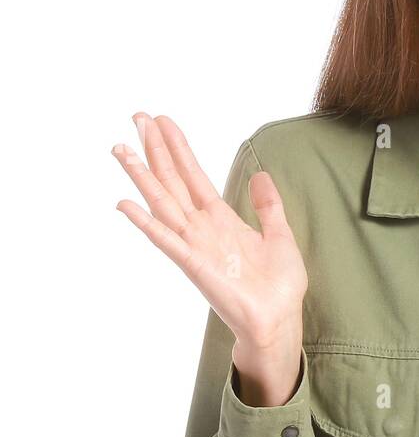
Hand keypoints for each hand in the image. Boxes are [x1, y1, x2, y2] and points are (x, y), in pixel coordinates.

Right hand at [113, 113, 307, 401]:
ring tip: (120, 148)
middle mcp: (202, 229)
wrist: (279, 320)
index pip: (193, 176)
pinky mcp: (194, 266)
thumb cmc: (278, 286)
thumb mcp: (280, 236)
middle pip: (172, 180)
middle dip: (155, 149)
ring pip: (162, 203)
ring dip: (141, 176)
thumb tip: (261, 176)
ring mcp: (195, 245)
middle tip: (136, 117)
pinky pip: (166, 241)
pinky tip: (125, 203)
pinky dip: (146, 223)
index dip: (177, 148)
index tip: (161, 121)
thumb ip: (269, 206)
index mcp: (221, 220)